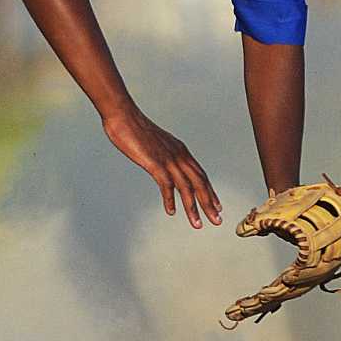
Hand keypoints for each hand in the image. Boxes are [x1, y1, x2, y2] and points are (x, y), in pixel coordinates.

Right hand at [103, 109, 220, 227]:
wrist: (124, 115)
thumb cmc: (136, 129)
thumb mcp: (157, 143)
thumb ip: (164, 155)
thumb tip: (165, 165)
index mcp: (181, 150)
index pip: (201, 175)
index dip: (210, 192)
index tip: (217, 206)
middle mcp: (179, 155)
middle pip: (200, 184)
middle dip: (209, 204)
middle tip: (217, 221)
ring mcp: (168, 159)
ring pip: (186, 188)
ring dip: (193, 208)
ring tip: (197, 224)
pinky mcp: (155, 163)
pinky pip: (166, 185)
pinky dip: (170, 200)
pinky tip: (171, 211)